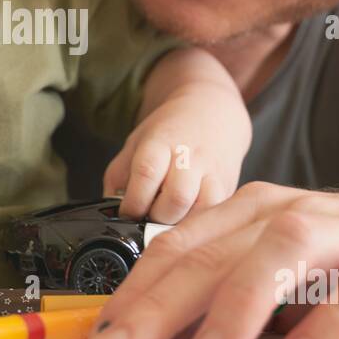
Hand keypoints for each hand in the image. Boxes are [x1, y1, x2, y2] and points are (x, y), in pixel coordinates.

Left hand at [87, 181, 338, 338]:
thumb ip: (230, 290)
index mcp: (260, 212)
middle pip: (218, 251)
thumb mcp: (288, 270)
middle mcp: (299, 212)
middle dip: (162, 303)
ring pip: (284, 252)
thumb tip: (157, 333)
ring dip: (240, 304)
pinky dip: (331, 319)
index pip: (181, 247)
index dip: (135, 291)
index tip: (101, 338)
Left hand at [103, 89, 251, 223]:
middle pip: (176, 199)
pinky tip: (188, 220)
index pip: (147, 173)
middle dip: (157, 217)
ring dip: (180, 224)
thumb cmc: (170, 132)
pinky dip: (200, 224)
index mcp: (162, 142)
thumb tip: (110, 211)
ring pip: (200, 211)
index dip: (133, 202)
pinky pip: (216, 215)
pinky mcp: (229, 188)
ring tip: (169, 220)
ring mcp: (213, 173)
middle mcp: (190, 157)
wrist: (213, 113)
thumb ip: (119, 176)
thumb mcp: (136, 143)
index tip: (127, 213)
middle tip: (149, 217)